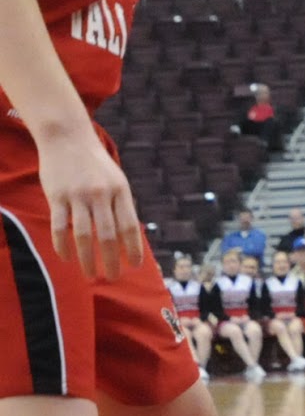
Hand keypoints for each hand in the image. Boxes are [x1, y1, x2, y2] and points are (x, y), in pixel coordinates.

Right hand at [39, 128, 142, 279]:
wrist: (68, 138)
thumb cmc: (95, 164)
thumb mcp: (115, 179)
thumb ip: (120, 205)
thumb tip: (128, 236)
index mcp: (120, 190)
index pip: (129, 225)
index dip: (133, 248)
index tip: (134, 266)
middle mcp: (101, 194)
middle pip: (108, 235)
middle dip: (111, 260)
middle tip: (113, 277)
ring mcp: (78, 195)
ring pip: (83, 236)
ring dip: (87, 259)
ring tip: (91, 275)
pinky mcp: (57, 197)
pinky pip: (60, 228)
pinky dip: (63, 247)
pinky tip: (67, 258)